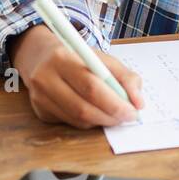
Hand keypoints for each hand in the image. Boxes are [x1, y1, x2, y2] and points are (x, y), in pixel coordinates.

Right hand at [10, 24, 144, 127]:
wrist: (40, 56)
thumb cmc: (76, 56)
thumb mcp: (101, 57)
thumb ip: (124, 76)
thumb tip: (138, 103)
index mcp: (62, 58)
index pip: (91, 86)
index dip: (115, 102)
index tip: (133, 110)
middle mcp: (45, 78)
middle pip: (83, 108)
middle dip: (111, 116)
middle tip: (128, 117)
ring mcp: (40, 97)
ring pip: (77, 120)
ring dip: (102, 121)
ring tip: (116, 116)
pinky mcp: (40, 111)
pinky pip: (71, 123)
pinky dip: (89, 122)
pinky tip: (97, 114)